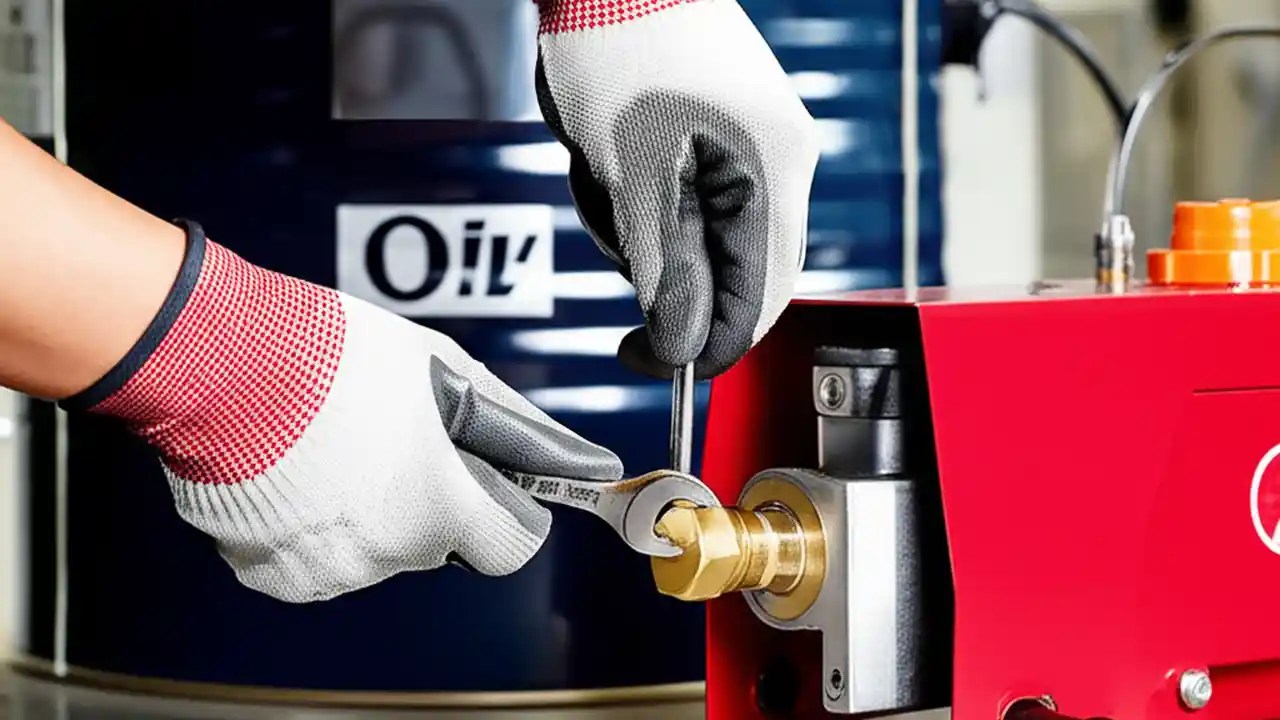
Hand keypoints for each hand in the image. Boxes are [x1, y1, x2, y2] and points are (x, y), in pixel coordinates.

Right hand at [63, 221, 622, 602]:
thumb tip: (591, 466)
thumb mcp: (448, 373)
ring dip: (373, 513)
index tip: (487, 475)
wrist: (219, 357)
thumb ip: (522, 431)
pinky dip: (318, 527)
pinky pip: (320, 561)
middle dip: (434, 500)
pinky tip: (300, 473)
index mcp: (436, 506)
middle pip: (442, 544)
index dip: (507, 506)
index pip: (512, 545)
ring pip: (379, 553)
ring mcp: (323, 571)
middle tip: (395, 439)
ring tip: (338, 447)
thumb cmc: (338, 355)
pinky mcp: (271, 574)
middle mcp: (383, 555)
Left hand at [535, 0, 819, 377]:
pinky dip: (643, 201)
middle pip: (735, 271)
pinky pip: (688, 201)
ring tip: (603, 172)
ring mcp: (753, 147)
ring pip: (703, 239)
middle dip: (665, 272)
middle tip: (614, 233)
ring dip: (642, 229)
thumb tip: (682, 346)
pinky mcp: (721, 136)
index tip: (647, 360)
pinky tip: (610, 161)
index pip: (763, 299)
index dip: (708, 345)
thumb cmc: (619, 45)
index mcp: (775, 173)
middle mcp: (781, 163)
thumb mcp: (631, 172)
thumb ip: (663, 268)